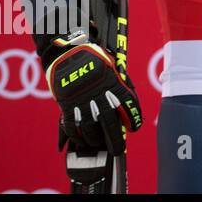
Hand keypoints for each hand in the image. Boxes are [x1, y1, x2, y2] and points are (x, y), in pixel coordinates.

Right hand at [45, 37, 142, 155]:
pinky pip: (72, 125)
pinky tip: (83, 140)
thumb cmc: (95, 59)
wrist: (69, 51)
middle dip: (115, 140)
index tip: (134, 128)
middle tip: (118, 150)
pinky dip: (77, 136)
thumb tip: (130, 102)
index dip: (133, 119)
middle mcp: (98, 94)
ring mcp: (82, 100)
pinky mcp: (67, 104)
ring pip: (90, 128)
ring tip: (99, 144)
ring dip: (95, 140)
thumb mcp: (113, 68)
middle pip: (109, 123)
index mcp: (113, 83)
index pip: (128, 105)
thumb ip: (121, 84)